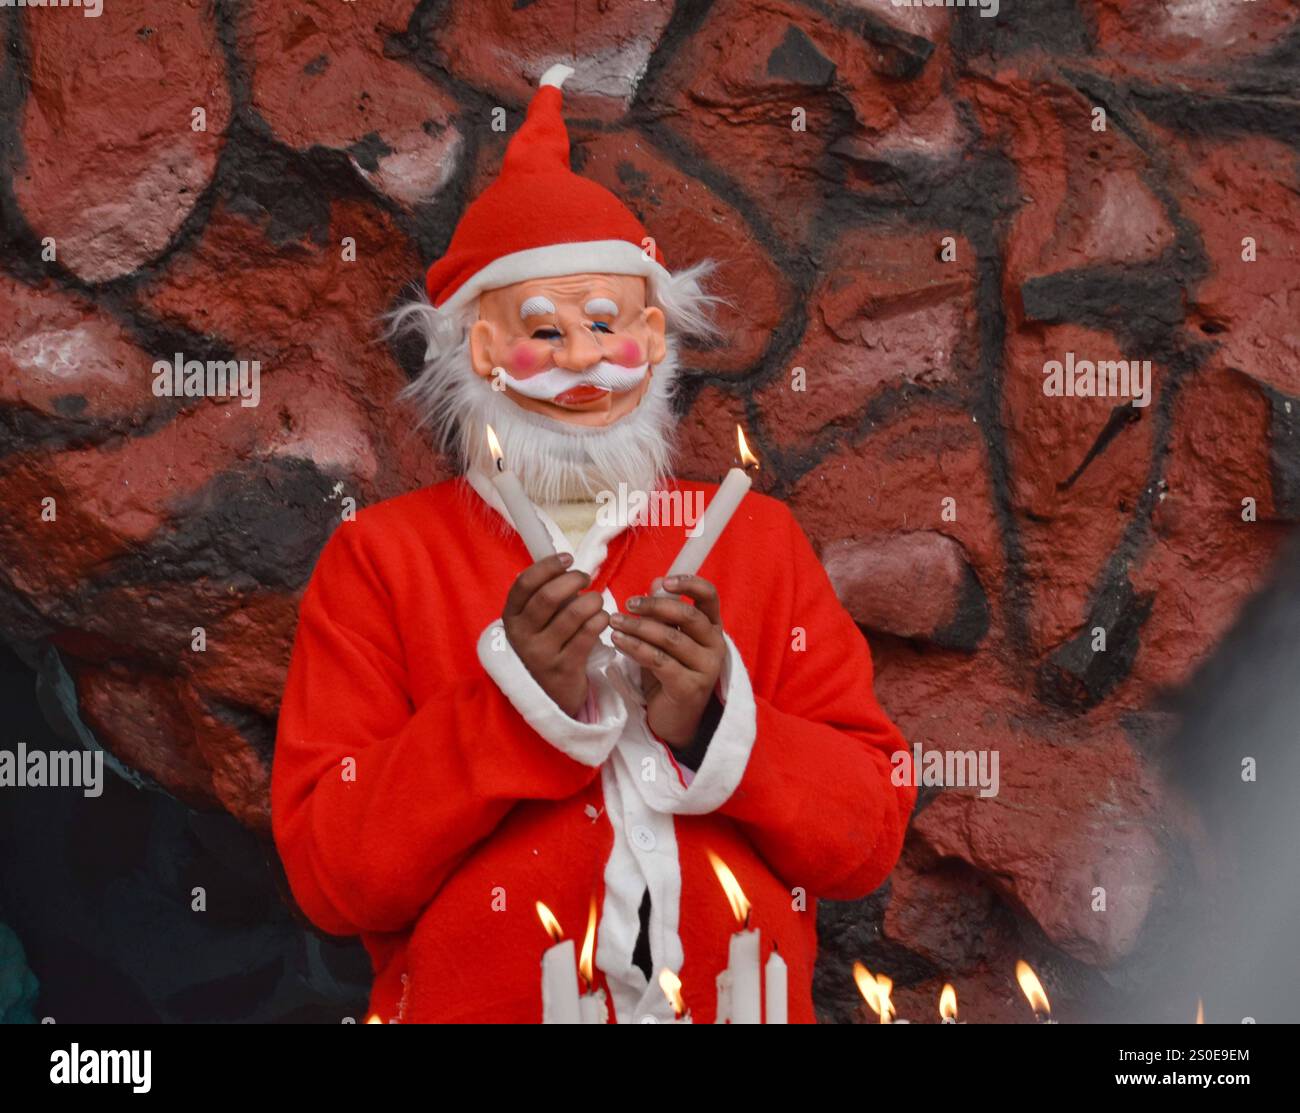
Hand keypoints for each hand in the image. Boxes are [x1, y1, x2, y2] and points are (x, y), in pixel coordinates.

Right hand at [502, 553, 609, 717]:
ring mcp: (542, 654)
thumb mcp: (532, 625)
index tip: (568, 559)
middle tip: (585, 579)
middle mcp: (522, 636)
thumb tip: (566, 565)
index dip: (548, 566)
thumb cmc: (544, 648)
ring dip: (591, 600)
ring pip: (573, 614)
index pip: (525, 584)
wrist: (547, 697)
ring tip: (596, 601)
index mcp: (511, 619)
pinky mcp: (564, 668)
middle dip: (573, 580)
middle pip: (548, 596)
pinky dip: (600, 619)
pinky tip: (602, 618)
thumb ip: (543, 597)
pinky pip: (588, 634)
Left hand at [610, 574, 725, 749]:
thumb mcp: (666, 641)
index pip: (709, 597)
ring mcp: (706, 668)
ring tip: (614, 622)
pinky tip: (618, 642)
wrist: (674, 720)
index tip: (664, 581)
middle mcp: (715, 646)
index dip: (689, 583)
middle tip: (628, 604)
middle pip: (689, 615)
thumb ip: (664, 614)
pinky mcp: (689, 687)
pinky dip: (636, 648)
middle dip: (655, 606)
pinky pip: (659, 661)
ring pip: (670, 638)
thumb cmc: (669, 675)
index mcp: (712, 629)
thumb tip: (656, 582)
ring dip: (639, 627)